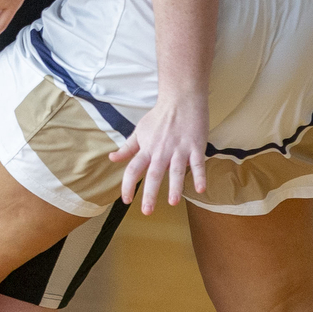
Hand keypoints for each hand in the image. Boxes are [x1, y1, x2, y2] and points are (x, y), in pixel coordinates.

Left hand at [109, 94, 208, 214]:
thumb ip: (127, 147)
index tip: (126, 200)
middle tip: (146, 211)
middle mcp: (161, 151)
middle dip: (149, 193)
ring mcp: (179, 149)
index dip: (128, 185)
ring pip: (176, 171)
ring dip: (174, 187)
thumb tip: (112, 158)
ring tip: (172, 202)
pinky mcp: (195, 147)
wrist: (180, 100)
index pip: (133, 169)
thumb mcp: (139, 131)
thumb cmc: (159, 117)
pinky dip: (199, 176)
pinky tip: (200, 189)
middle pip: (153, 174)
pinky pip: (197, 164)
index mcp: (147, 148)